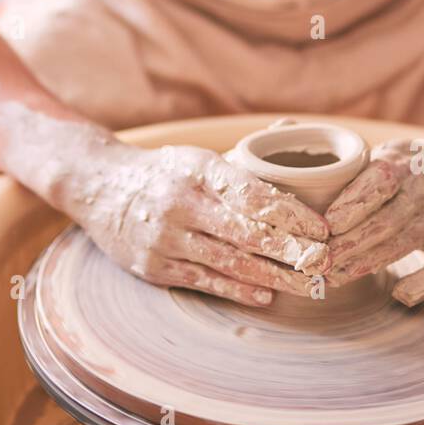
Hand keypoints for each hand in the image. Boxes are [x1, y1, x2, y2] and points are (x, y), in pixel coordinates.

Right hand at [65, 140, 330, 306]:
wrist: (98, 188)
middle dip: (290, 251)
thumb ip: (242, 159)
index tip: (322, 229)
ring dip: (272, 276)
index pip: (252, 193)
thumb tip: (291, 130)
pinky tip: (266, 294)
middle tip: (325, 263)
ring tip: (306, 285)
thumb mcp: (196, 156)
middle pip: (245, 232)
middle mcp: (180, 202)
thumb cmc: (163, 172)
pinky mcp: (154, 267)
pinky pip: (204, 281)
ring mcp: (165, 238)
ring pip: (229, 262)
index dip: (290, 214)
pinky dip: (238, 289)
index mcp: (197, 168)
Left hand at [322, 89, 423, 305]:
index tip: (322, 226)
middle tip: (313, 264)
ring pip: (403, 244)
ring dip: (365, 265)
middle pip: (382, 221)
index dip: (349, 205)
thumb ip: (358, 171)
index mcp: (403, 164)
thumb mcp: (391, 153)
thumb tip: (307, 190)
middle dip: (345, 246)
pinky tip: (399, 294)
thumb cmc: (420, 163)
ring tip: (333, 279)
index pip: (376, 183)